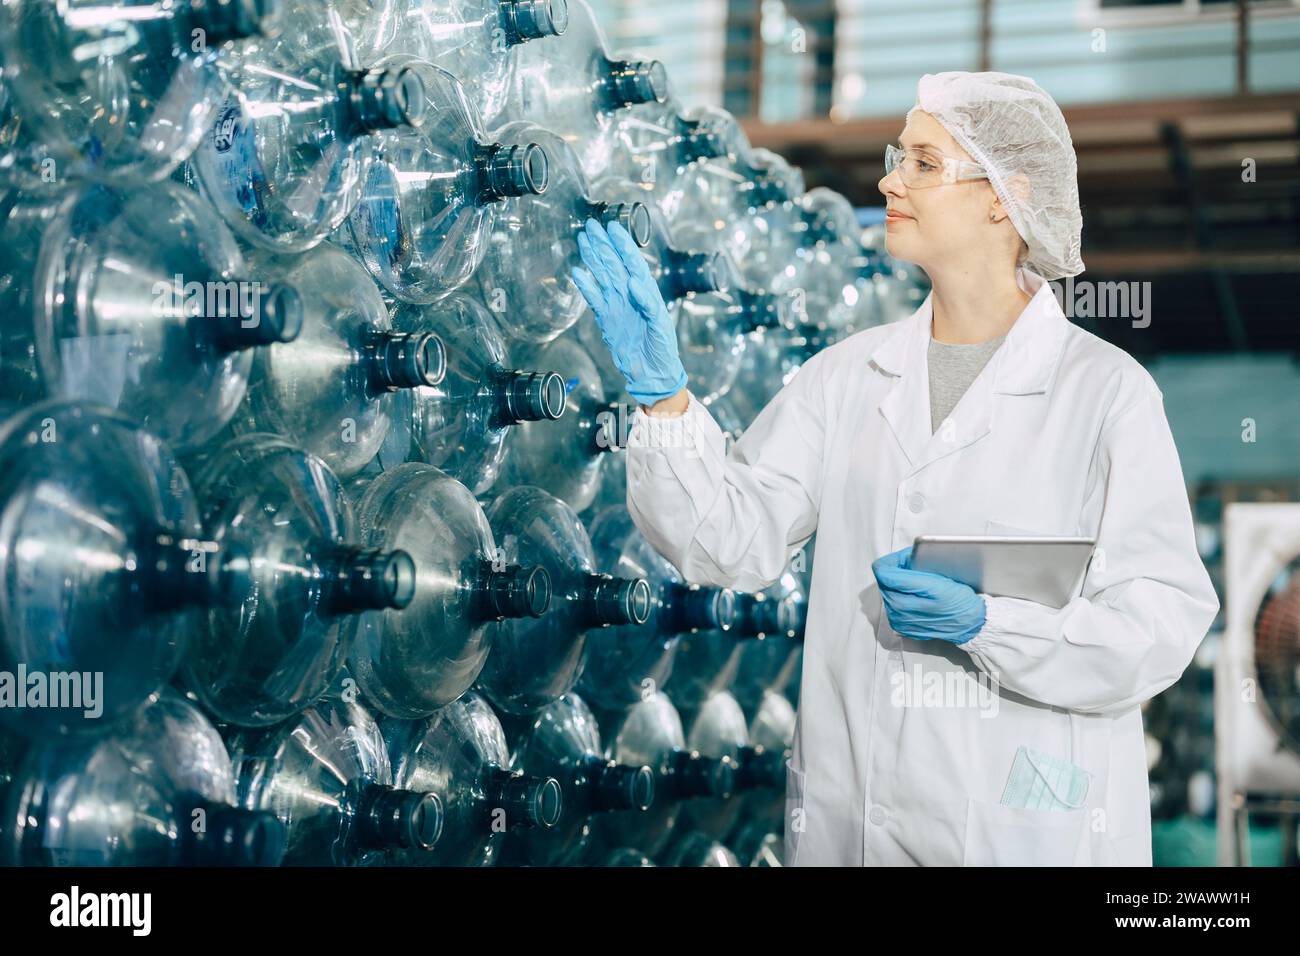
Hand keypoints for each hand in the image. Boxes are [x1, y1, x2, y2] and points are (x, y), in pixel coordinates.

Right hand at [571, 218, 686, 404]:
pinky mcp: (607, 319)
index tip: (612, 228)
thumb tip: (633, 282)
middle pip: (614, 265)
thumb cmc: (663, 350)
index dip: (623, 245)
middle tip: (591, 226)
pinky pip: (594, 299)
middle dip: (603, 245)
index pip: (633, 263)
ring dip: (593, 259)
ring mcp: (618, 306)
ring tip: (582, 240)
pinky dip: (586, 286)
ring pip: (603, 277)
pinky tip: (577, 272)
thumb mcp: (660, 327)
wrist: (652, 375)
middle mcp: (631, 295)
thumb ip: (648, 304)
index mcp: (647, 293)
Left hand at [871, 546, 985, 644]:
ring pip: (887, 592)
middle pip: (883, 580)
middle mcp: (899, 611)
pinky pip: (893, 605)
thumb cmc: (959, 601)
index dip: (893, 560)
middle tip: (914, 568)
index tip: (904, 558)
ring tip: (916, 583)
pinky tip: (915, 596)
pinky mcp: (902, 626)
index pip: (882, 570)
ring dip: (898, 584)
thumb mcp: (940, 580)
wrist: (969, 624)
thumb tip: (900, 560)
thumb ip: (914, 570)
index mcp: (907, 597)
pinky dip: (901, 597)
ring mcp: (899, 620)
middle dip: (896, 571)